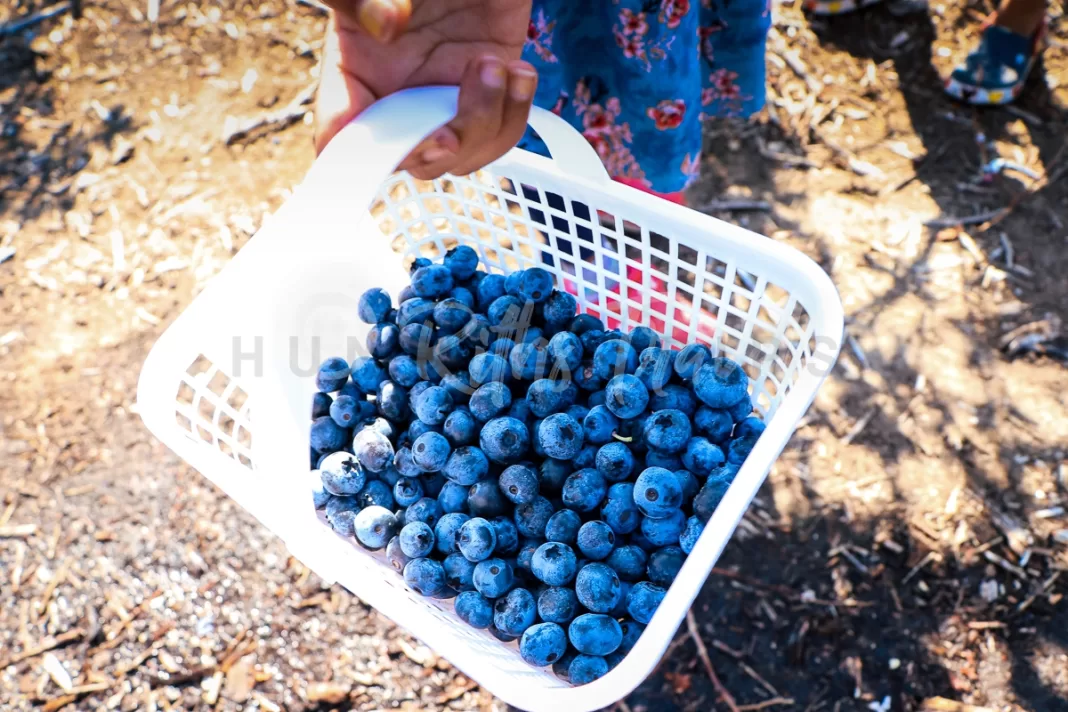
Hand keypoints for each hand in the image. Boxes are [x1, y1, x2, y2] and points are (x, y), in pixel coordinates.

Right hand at [316, 0, 536, 179]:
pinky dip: (515, 111)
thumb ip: (363, 1)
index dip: (360, 158)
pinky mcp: (490, 90)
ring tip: (494, 66)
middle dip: (436, 151)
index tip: (394, 145)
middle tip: (450, 131)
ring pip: (464, 153)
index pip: (341, 138)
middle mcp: (400, 96)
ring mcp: (447, 97)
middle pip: (412, 160)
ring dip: (485, 123)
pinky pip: (502, 129)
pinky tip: (518, 72)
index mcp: (356, 73)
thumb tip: (386, 26)